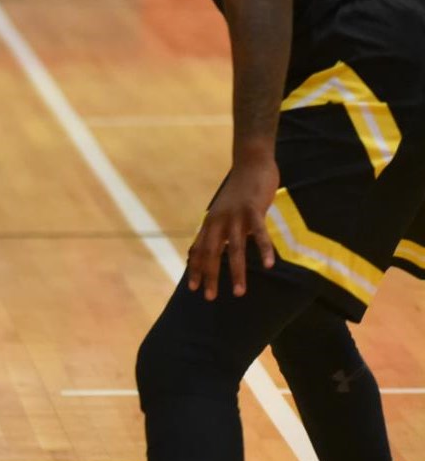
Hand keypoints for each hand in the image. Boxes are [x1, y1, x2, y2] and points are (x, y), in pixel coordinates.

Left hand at [188, 157, 279, 298]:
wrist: (251, 163)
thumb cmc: (239, 191)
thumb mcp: (224, 211)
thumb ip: (221, 229)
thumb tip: (217, 248)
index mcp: (211, 222)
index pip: (199, 249)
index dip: (195, 268)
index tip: (193, 288)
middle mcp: (219, 220)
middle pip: (211, 253)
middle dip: (209, 276)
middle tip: (210, 298)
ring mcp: (236, 215)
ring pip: (234, 248)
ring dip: (236, 272)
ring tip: (239, 292)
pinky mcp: (254, 209)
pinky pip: (259, 233)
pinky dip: (263, 249)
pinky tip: (268, 265)